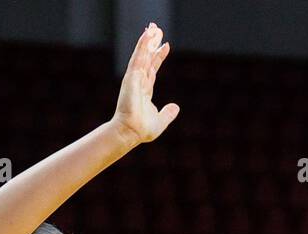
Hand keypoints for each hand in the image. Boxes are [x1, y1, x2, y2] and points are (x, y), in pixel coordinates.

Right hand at [112, 23, 179, 144]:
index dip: (158, 57)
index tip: (165, 45)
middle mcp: (139, 82)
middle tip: (157, 29)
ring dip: (147, 40)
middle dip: (152, 44)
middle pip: (147, 58)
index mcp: (145, 90)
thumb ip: (168, 113)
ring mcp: (134, 79)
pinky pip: (138, 57)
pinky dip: (142, 45)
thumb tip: (176, 107)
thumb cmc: (142, 129)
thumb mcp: (161, 121)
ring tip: (153, 27)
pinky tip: (147, 35)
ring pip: (142, 55)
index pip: (152, 69)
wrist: (131, 132)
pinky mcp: (131, 77)